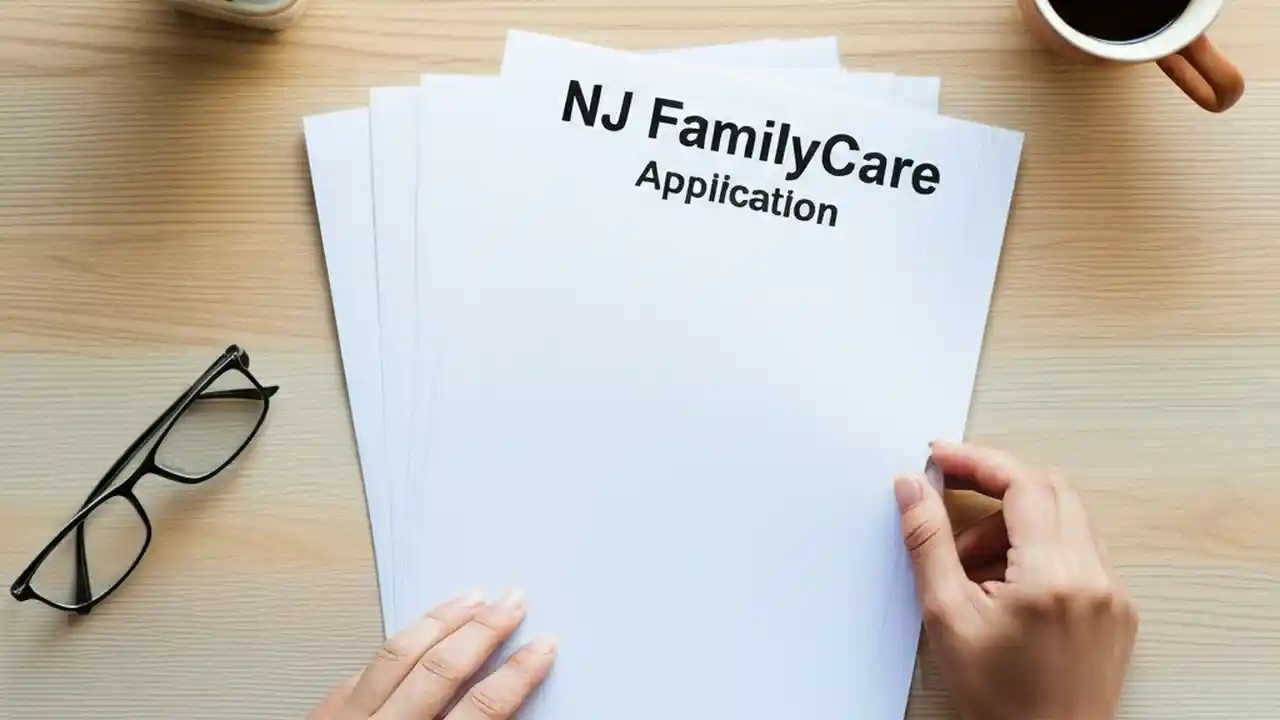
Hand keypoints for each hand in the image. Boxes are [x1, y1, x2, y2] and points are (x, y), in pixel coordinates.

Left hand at [309, 591, 556, 719]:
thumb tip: (505, 712)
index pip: (480, 710)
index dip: (517, 675)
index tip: (543, 647)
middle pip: (442, 669)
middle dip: (484, 629)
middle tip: (514, 601)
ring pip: (399, 654)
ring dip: (441, 620)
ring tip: (472, 598)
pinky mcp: (322, 716)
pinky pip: (363, 670)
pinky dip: (397, 645)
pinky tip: (415, 631)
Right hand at [896, 442, 1137, 719]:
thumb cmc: (999, 702)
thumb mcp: (947, 617)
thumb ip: (928, 543)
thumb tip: (914, 490)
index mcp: (1052, 577)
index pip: (1023, 483)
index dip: (978, 461)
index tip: (941, 457)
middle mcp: (1094, 578)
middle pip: (1051, 489)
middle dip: (996, 485)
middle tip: (950, 494)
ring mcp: (1113, 593)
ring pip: (1066, 519)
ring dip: (1014, 523)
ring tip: (970, 564)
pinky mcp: (1118, 609)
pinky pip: (1080, 551)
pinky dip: (1038, 549)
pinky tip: (1003, 583)